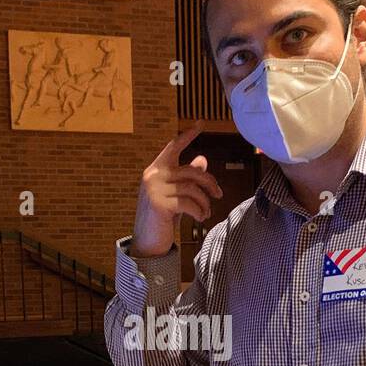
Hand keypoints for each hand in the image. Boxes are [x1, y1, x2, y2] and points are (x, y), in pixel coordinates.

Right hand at [131, 122, 223, 256]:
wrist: (147, 242)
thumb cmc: (162, 217)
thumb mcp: (175, 194)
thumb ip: (186, 178)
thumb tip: (202, 160)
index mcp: (155, 170)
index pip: (173, 147)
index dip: (187, 136)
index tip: (201, 123)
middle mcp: (153, 175)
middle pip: (192, 171)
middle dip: (209, 183)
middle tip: (219, 194)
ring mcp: (155, 189)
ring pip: (192, 189)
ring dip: (205, 202)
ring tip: (206, 212)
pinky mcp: (160, 204)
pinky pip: (189, 203)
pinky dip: (199, 211)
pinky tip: (200, 218)